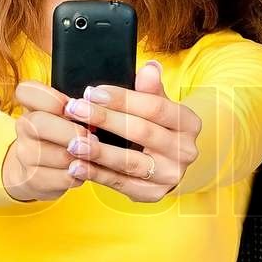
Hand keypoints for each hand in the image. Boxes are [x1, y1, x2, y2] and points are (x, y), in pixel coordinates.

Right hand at [2, 80, 88, 202]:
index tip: (68, 104)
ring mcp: (26, 156)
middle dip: (71, 131)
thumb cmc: (59, 137)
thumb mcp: (63, 117)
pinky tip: (85, 170)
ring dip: (82, 156)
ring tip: (92, 154)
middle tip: (91, 136)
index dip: (49, 97)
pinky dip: (81, 174)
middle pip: (39, 124)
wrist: (35, 171)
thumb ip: (76, 108)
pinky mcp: (34, 180)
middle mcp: (23, 128)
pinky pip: (64, 177)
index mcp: (31, 106)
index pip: (26, 91)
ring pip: (59, 155)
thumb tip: (99, 107)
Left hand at [60, 61, 200, 202]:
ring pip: (130, 162)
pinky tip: (76, 166)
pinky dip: (96, 174)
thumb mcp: (158, 105)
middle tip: (75, 110)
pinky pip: (120, 183)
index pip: (155, 107)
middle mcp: (185, 151)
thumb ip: (150, 89)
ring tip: (73, 142)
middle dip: (105, 119)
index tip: (92, 92)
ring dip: (98, 151)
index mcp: (188, 123)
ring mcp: (170, 175)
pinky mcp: (153, 194)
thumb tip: (150, 67)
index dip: (122, 99)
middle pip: (141, 132)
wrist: (166, 164)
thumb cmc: (157, 127)